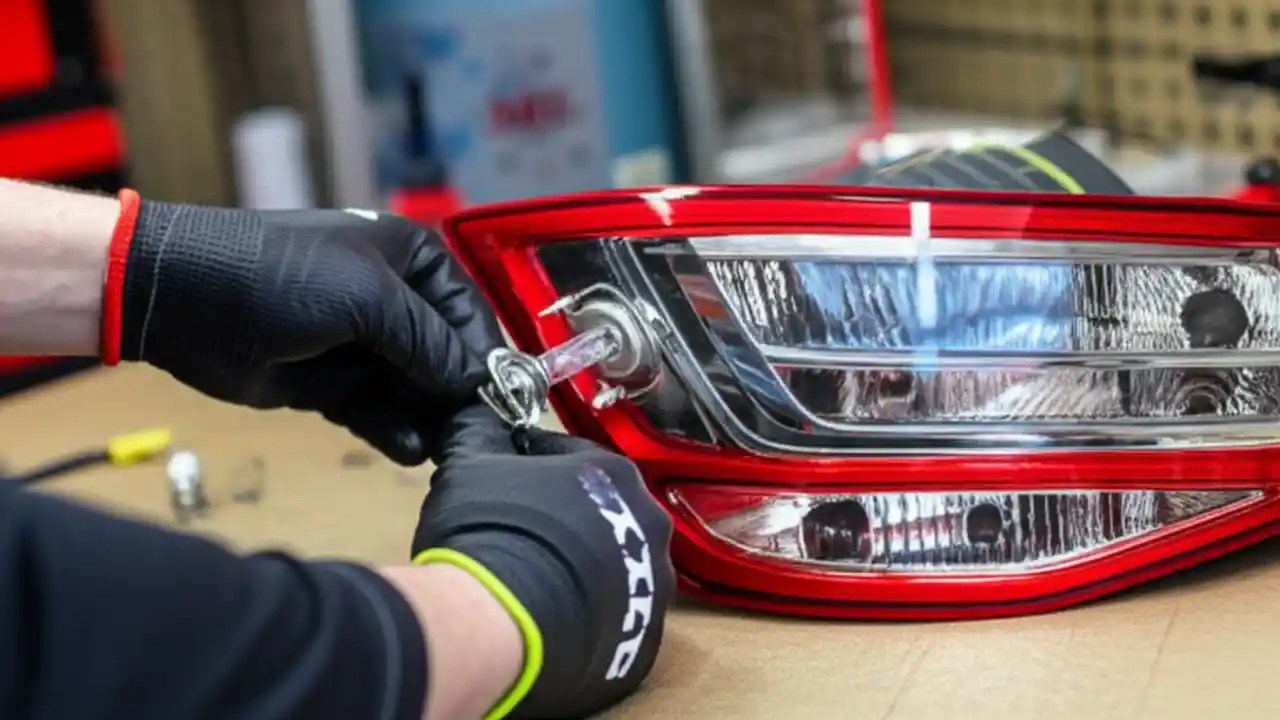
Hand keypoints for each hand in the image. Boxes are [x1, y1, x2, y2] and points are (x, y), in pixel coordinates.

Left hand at [113, 198, 502, 463]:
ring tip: (446, 450)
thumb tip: (476, 381)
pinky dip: (394, 430)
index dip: (488, 354)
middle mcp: (391, 300)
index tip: (509, 398)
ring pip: (413, 390)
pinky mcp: (330, 384)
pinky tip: (410, 449)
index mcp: (408, 259)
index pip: (469, 312)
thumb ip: (428, 342)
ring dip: (430, 419)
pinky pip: (376, 412)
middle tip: (480, 436)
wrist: (180, 297)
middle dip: (460, 394)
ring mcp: (360, 344)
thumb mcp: (367, 299)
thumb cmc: (278, 275)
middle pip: (446, 356)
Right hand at [412, 406, 674, 718]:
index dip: (532, 466)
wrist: (498, 625)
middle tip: (520, 535)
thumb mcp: (470, 465)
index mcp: (615, 475)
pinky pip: (614, 622)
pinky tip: (551, 622)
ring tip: (535, 584)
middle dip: (564, 520)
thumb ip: (481, 431)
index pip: (570, 457)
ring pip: (615, 569)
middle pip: (601, 514)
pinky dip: (588, 620)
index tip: (505, 480)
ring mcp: (653, 589)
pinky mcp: (643, 644)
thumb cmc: (489, 531)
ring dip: (582, 571)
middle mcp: (648, 526)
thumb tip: (479, 414)